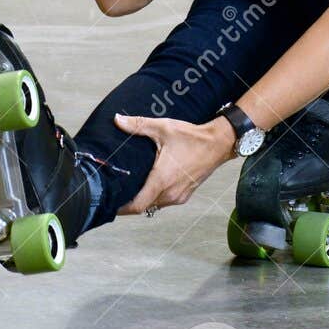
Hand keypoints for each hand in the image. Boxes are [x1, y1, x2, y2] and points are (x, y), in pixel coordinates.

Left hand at [113, 113, 234, 215]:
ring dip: (143, 199)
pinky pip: (165, 201)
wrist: (218, 144)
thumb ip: (138, 125)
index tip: (110, 203)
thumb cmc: (192, 137)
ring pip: (154, 204)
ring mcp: (179, 196)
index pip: (137, 205)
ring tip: (130, 188)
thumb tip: (117, 120)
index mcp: (162, 180)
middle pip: (144, 206)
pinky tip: (149, 184)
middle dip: (129, 202)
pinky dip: (155, 197)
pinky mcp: (185, 194)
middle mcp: (170, 193)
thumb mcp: (162, 128)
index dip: (122, 208)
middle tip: (116, 192)